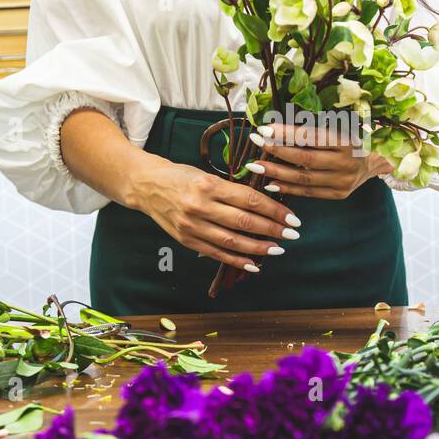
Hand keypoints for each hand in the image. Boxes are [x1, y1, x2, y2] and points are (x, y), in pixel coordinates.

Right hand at [129, 157, 302, 272]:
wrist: (146, 186)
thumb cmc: (182, 177)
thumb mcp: (206, 175)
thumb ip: (231, 190)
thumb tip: (264, 204)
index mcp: (208, 185)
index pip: (249, 200)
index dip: (273, 210)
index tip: (291, 218)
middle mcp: (199, 206)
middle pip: (243, 222)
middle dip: (271, 230)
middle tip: (291, 234)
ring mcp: (191, 226)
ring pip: (231, 241)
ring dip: (258, 248)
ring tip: (277, 249)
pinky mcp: (186, 240)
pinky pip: (216, 253)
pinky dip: (236, 260)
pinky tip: (253, 264)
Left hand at [247, 124, 392, 199]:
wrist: (376, 159)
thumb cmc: (351, 137)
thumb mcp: (337, 126)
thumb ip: (311, 129)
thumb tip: (275, 128)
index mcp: (345, 140)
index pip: (310, 137)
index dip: (286, 133)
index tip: (264, 129)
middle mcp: (346, 162)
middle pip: (304, 158)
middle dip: (276, 151)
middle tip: (255, 143)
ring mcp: (343, 181)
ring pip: (303, 178)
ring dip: (277, 172)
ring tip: (256, 166)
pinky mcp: (339, 194)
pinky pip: (308, 192)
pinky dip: (287, 188)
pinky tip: (270, 183)